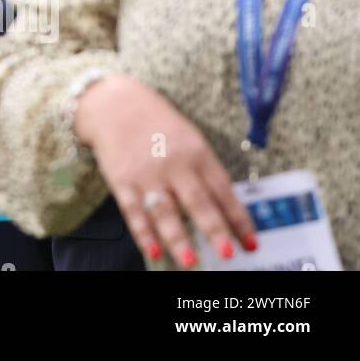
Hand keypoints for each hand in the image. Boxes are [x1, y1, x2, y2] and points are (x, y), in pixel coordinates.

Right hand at [74, 73, 257, 267]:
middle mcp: (174, 164)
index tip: (251, 244)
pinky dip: (143, 233)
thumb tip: (225, 207)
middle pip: (197, 201)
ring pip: (165, 210)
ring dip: (178, 237)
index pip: (223, 190)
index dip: (239, 219)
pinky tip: (153, 250)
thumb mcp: (189, 137)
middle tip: (227, 254)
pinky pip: (133, 211)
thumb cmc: (157, 122)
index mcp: (196, 152)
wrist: (112, 102)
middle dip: (213, 229)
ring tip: (190, 261)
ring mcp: (146, 173)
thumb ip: (205, 169)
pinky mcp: (121, 180)